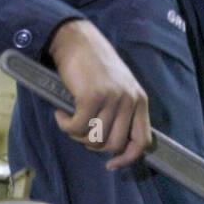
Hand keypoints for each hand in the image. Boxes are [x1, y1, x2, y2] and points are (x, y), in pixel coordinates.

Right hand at [48, 19, 150, 170]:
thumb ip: (121, 114)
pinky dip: (66, 126)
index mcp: (139, 100)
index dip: (127, 158)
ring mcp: (112, 98)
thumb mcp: (117, 89)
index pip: (142, 141)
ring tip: (70, 121)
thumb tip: (113, 147)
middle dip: (94, 145)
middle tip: (81, 132)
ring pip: (95, 139)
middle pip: (114, 145)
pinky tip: (61, 114)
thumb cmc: (93, 66)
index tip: (111, 164)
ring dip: (77, 136)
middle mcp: (129, 100)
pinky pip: (77, 128)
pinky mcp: (91, 96)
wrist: (75, 39)